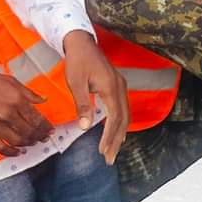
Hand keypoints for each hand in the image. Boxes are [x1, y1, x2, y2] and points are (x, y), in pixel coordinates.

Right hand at [0, 69, 52, 157]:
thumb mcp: (11, 81)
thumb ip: (28, 93)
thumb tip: (43, 100)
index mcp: (16, 100)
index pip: (36, 118)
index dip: (45, 126)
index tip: (50, 129)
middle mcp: (8, 114)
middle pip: (30, 130)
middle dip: (40, 135)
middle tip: (44, 137)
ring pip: (18, 140)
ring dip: (29, 143)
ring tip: (34, 142)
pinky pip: (0, 147)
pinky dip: (11, 152)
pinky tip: (18, 152)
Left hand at [62, 30, 128, 165]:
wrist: (82, 42)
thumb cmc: (77, 61)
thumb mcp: (76, 83)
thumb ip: (82, 104)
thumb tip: (86, 127)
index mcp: (111, 87)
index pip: (115, 117)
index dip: (110, 136)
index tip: (103, 151)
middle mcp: (120, 87)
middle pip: (124, 119)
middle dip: (117, 140)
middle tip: (109, 159)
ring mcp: (121, 85)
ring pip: (125, 114)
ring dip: (119, 133)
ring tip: (112, 150)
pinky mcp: (118, 85)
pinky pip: (123, 108)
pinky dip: (120, 123)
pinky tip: (116, 132)